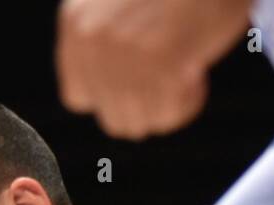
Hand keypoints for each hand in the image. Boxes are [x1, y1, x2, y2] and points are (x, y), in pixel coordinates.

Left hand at [56, 0, 251, 138]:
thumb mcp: (115, 0)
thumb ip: (100, 36)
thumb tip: (107, 91)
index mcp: (76, 23)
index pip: (79, 98)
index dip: (113, 94)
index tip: (141, 77)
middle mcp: (92, 39)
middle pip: (112, 116)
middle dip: (145, 104)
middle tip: (172, 74)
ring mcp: (125, 51)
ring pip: (139, 123)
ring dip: (168, 105)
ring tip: (186, 71)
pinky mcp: (162, 59)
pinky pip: (168, 116)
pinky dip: (188, 103)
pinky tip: (198, 72)